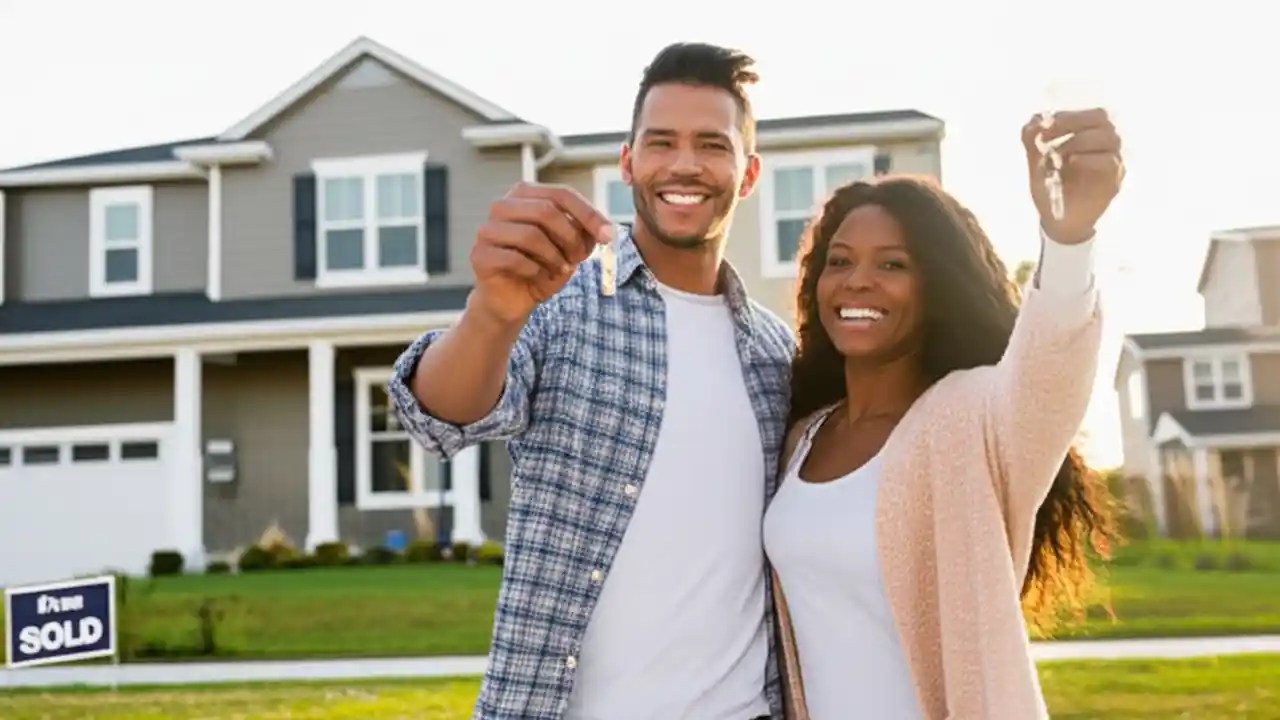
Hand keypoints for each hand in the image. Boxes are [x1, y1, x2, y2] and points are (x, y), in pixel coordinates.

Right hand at [469, 182, 614, 324]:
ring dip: (554, 257)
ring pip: (530, 235)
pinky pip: (515, 259)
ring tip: (559, 269)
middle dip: (570, 238)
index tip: (608, 235)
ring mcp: (487, 230)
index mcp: (524, 195)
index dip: (588, 214)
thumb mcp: (569, 248)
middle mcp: (502, 206)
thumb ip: (584, 233)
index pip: (561, 194)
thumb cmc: (541, 267)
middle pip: (545, 211)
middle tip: (578, 259)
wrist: (512, 300)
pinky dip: (536, 271)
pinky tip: (539, 277)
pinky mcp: (480, 255)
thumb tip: (604, 229)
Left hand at [1022, 108, 1124, 244]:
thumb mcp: (1035, 162)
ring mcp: (1112, 161)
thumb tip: (1035, 121)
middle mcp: (1104, 144)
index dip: (1067, 115)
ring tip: (1059, 153)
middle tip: (1049, 134)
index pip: (1088, 113)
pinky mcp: (1113, 181)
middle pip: (1102, 119)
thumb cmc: (1050, 186)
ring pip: (1109, 137)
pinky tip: (1072, 162)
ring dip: (1080, 140)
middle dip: (1073, 122)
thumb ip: (1033, 140)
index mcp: (1088, 134)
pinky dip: (1089, 158)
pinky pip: (1110, 162)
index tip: (1044, 125)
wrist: (1058, 221)